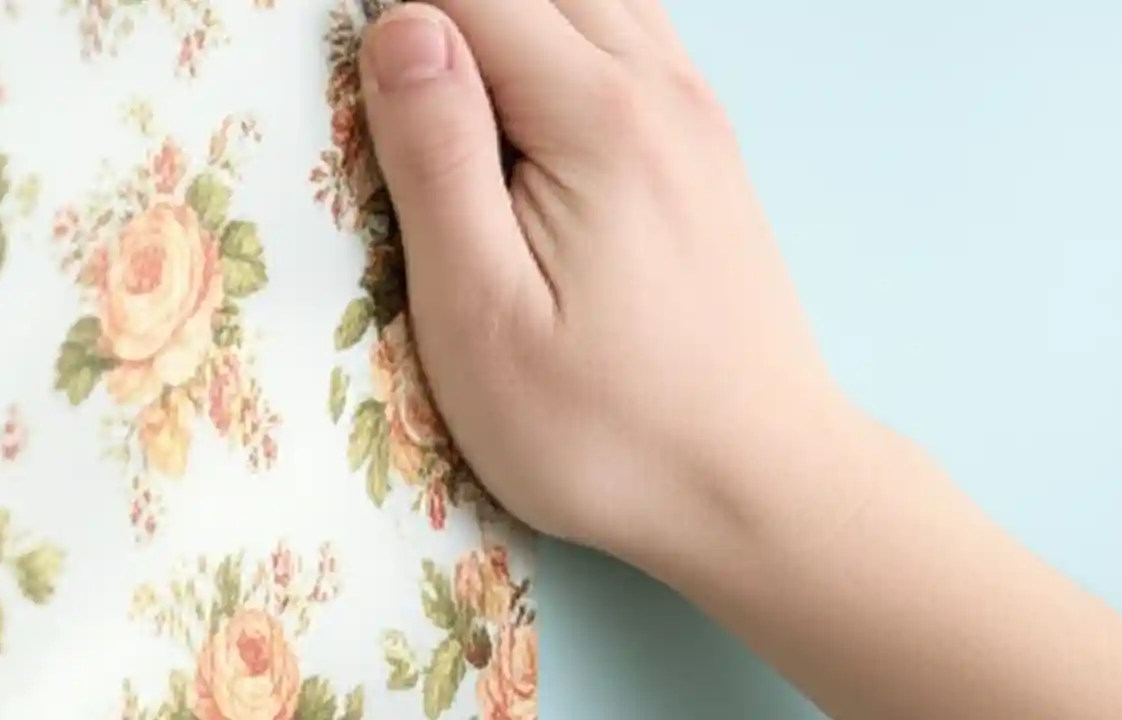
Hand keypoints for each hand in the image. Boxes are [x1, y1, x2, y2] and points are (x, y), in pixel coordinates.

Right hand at [358, 0, 845, 567]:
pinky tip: (537, 106)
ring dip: (513, 21)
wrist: (760, 486)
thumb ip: (437, 157)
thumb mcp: (483, 313)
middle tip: (407, 108)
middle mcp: (663, 91)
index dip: (395, 19)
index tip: (361, 90)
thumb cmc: (608, 428)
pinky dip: (572, 39)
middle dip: (453, 14)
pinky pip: (636, 44)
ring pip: (593, 0)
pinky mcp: (709, 156)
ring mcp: (698, 119)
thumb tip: (401, 27)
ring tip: (460, 105)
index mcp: (598, 117)